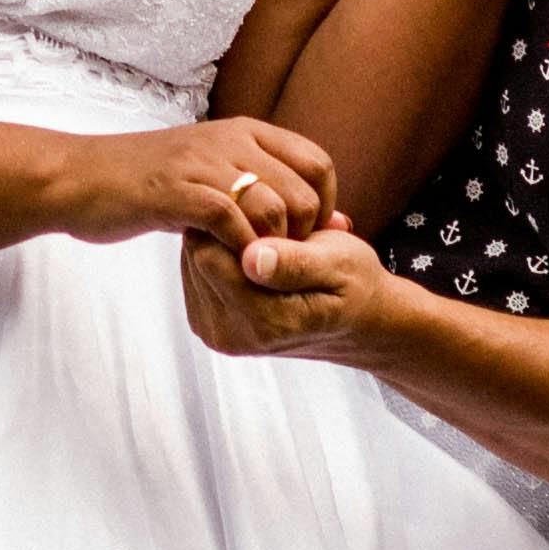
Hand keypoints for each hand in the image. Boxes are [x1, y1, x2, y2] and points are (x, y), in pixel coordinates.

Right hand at [60, 120, 340, 257]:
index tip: (303, 237)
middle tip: (279, 259)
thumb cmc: (147, 183)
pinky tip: (229, 262)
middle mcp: (230, 140)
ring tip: (255, 265)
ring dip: (272, 247)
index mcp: (243, 131)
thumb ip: (269, 192)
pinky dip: (239, 249)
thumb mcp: (214, 175)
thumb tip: (340, 221)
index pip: (317, 163)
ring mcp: (202, 164)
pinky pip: (229, 220)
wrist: (78, 178)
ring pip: (271, 206)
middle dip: (301, 236)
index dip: (322, 207)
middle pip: (302, 191)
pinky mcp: (177, 191)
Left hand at [178, 225, 405, 362]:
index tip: (265, 213)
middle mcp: (232, 336)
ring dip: (222, 243)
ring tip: (265, 242)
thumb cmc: (354, 285)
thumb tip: (251, 258)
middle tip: (270, 227)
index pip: (209, 254)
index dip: (231, 223)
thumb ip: (295, 263)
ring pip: (191, 261)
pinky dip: (220, 256)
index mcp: (264, 323)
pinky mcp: (206, 322)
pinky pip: (194, 271)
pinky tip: (251, 255)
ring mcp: (216, 332)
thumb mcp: (340, 264)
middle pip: (195, 257)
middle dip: (225, 232)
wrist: (357, 319)